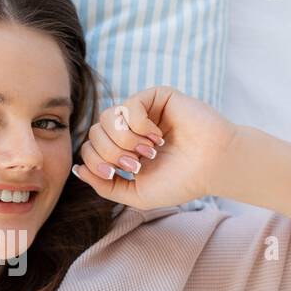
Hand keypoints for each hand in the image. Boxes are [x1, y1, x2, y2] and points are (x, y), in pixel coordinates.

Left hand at [72, 86, 239, 209]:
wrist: (213, 166)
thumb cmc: (180, 181)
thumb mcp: (136, 193)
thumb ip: (105, 185)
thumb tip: (78, 169)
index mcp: (123, 150)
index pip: (90, 148)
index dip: (95, 161)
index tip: (114, 173)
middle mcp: (130, 129)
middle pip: (94, 133)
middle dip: (111, 153)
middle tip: (138, 164)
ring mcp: (143, 111)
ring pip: (107, 118)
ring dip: (124, 140)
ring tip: (149, 151)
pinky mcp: (156, 97)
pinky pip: (129, 106)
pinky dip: (139, 125)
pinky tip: (158, 136)